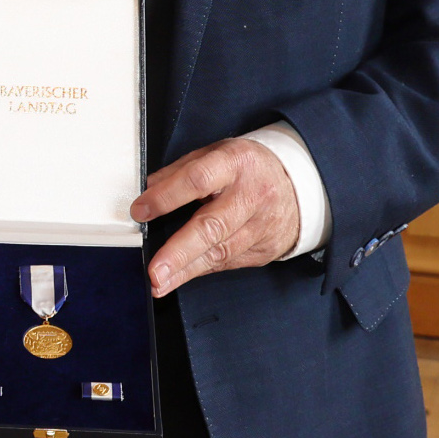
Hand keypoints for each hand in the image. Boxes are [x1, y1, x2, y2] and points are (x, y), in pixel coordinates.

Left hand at [132, 137, 300, 297]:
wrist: (298, 186)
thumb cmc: (247, 168)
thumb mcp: (214, 154)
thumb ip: (180, 171)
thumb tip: (146, 190)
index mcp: (235, 163)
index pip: (197, 180)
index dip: (166, 197)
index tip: (140, 211)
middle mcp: (251, 195)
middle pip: (212, 227)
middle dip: (179, 253)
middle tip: (155, 271)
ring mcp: (261, 225)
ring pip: (220, 252)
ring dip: (185, 271)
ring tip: (159, 283)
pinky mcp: (264, 249)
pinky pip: (227, 262)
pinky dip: (200, 270)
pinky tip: (180, 277)